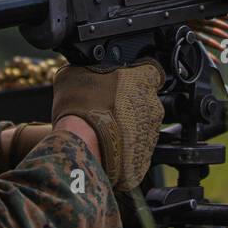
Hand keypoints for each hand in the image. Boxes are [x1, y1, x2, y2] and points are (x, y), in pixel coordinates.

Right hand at [51, 59, 165, 190]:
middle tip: (107, 108)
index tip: (126, 80)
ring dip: (127, 127)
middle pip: (146, 101)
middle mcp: (152, 106)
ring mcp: (151, 134)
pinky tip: (106, 146)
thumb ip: (89, 68)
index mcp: (142, 80)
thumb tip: (82, 69)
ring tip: (103, 129)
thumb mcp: (75, 72)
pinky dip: (124, 149)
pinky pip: (136, 150)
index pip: (151, 72)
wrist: (79, 144)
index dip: (137, 75)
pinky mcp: (144, 158)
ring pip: (142, 126)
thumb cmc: (79, 107)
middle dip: (129, 104)